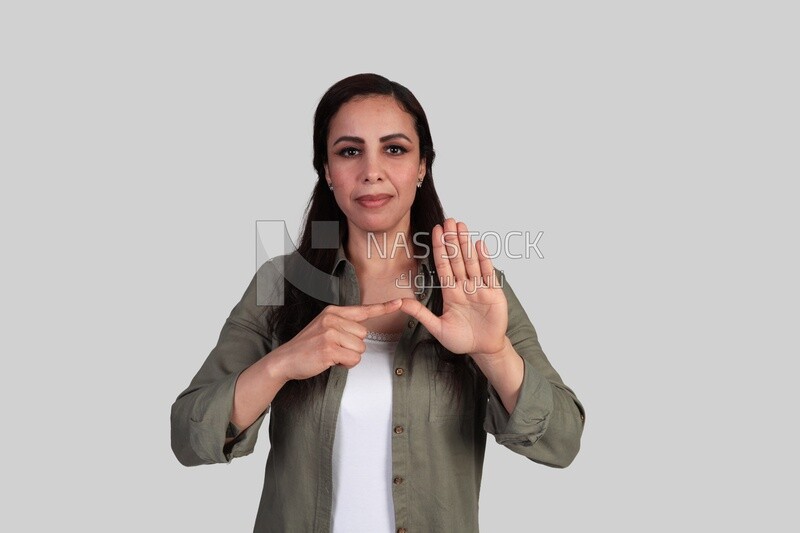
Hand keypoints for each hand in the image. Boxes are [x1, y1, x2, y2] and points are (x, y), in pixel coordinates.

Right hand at [270, 300, 402, 380]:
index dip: (383, 308)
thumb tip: (362, 331)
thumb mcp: (324, 327)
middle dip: (352, 347)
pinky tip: (330, 361)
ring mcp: (330, 333)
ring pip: (360, 349)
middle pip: (363, 336)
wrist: (285, 359)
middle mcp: (332, 319)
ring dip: (348, 357)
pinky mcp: (329, 349)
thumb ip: (342, 325)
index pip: (363, 310)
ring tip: (330, 355)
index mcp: (333, 312)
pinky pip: (353, 360)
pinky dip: (345, 365)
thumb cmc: (308, 346)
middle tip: (333, 348)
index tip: (400, 302)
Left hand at [399, 218, 507, 356]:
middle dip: (452, 240)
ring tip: (462, 226)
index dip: (439, 248)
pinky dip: (484, 259)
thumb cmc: (461, 340)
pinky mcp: (493, 293)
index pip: (443, 266)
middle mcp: (464, 287)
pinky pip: (488, 273)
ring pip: (471, 262)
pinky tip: (479, 245)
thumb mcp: (437, 327)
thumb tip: (400, 302)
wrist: (484, 350)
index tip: (435, 231)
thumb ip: (420, 313)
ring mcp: (479, 288)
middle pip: (457, 259)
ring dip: (466, 244)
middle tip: (448, 220)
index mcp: (450, 293)